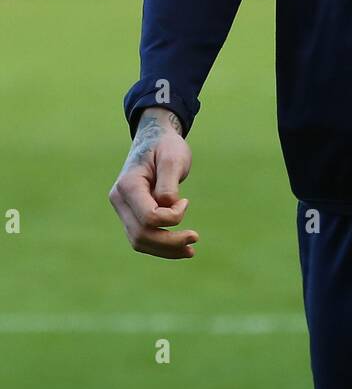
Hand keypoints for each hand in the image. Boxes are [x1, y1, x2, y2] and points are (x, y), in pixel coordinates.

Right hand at [109, 108, 197, 259]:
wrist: (154, 138)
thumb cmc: (165, 146)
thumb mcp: (173, 158)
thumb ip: (169, 185)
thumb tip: (169, 210)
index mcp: (128, 185)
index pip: (148, 217)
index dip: (171, 218)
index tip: (186, 201)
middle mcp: (120, 200)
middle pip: (141, 235)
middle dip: (169, 242)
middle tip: (195, 238)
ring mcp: (123, 209)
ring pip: (140, 241)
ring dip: (166, 249)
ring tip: (191, 250)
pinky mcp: (131, 214)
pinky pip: (143, 237)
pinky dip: (161, 246)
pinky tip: (182, 249)